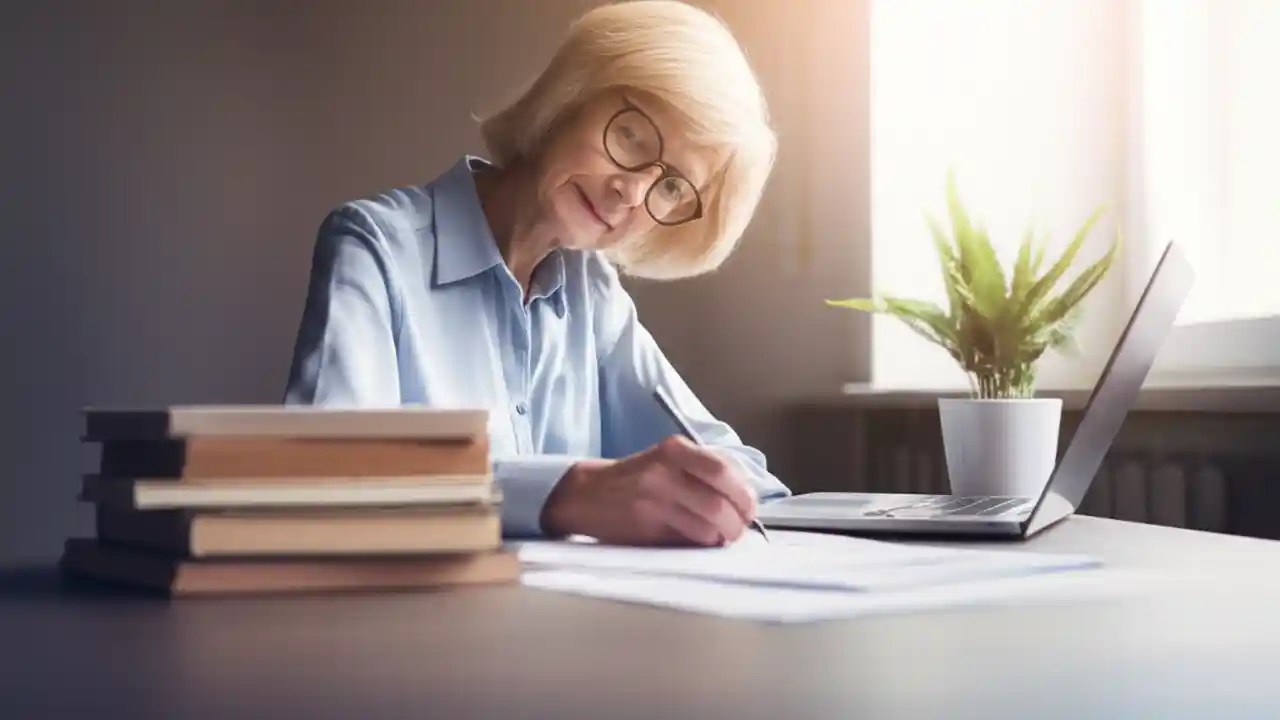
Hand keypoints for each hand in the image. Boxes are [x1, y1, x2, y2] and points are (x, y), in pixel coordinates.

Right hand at [540, 436, 758, 545]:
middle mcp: (664, 471)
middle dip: (737, 522)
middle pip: (719, 503)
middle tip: (738, 530)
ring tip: (719, 537)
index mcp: (675, 449)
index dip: (744, 494)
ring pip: (706, 526)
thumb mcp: (667, 460)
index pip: (723, 471)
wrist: (587, 493)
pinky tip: (698, 541)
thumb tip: (744, 501)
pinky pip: (687, 540)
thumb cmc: (636, 478)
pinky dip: (701, 544)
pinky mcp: (646, 526)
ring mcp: (654, 500)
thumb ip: (703, 472)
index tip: (749, 508)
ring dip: (720, 537)